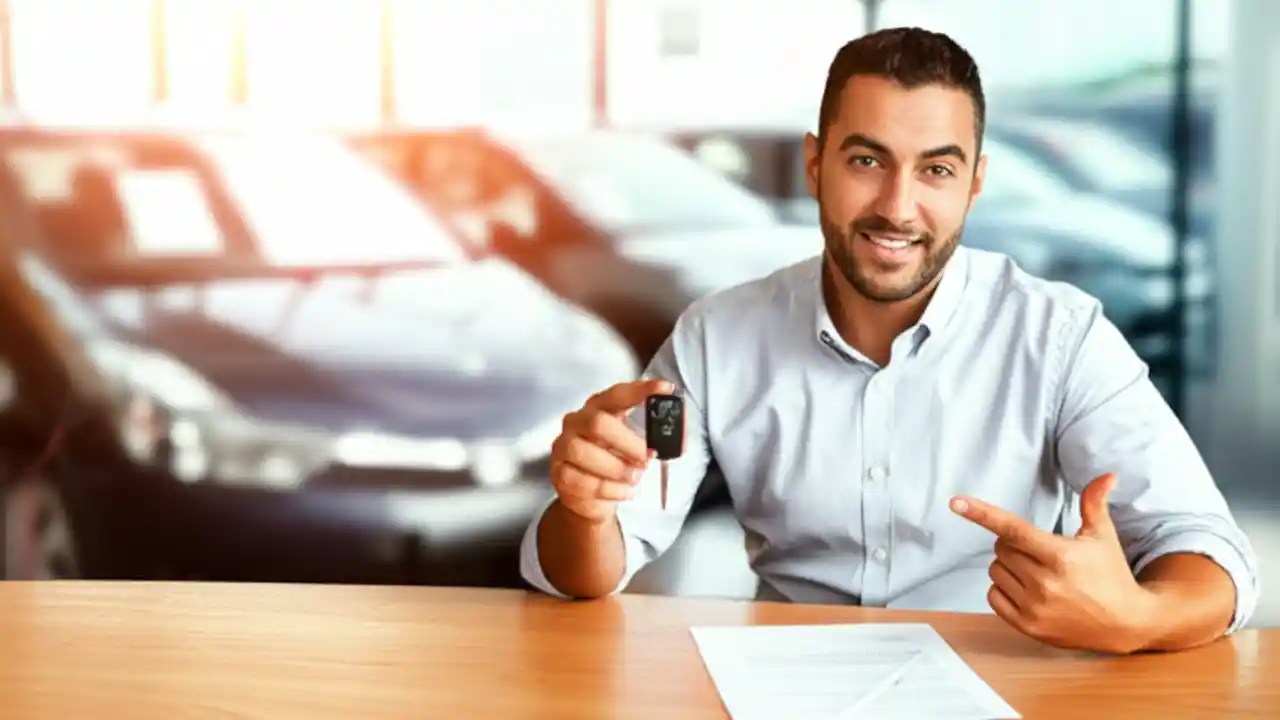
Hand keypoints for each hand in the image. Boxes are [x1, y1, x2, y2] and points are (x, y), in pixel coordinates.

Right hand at [549, 379, 670, 523]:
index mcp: (598, 408)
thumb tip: (680, 442)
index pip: (617, 394)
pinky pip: (583, 482)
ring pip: (585, 454)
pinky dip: (610, 490)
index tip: (665, 389)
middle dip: (627, 442)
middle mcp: (576, 422)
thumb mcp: (635, 447)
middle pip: (598, 423)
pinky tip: (622, 491)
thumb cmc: (615, 463)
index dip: (640, 390)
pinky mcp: (559, 474)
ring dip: (617, 469)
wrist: (590, 496)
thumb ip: (655, 440)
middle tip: (647, 458)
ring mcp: (563, 447)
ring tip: (633, 478)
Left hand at [951, 473, 1151, 653]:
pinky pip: (993, 596)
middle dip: (1013, 544)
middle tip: (1038, 551)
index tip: (956, 502)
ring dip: (1008, 566)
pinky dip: (1003, 589)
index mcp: (1061, 556)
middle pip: (1001, 548)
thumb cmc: (1111, 574)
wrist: (1126, 623)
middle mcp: (1045, 583)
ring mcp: (1035, 607)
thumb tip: (1107, 475)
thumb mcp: (1103, 537)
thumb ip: (1094, 503)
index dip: (982, 513)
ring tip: (1037, 572)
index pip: (1013, 529)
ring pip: (994, 571)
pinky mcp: (1028, 626)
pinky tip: (1028, 590)